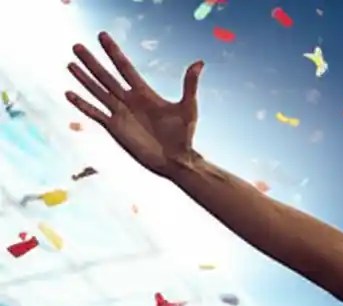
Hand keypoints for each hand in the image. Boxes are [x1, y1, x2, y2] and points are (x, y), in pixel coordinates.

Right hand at [65, 32, 204, 177]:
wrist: (175, 160)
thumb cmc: (184, 135)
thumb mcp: (188, 107)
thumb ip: (189, 84)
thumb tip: (200, 62)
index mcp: (145, 93)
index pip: (125, 67)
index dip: (114, 52)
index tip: (102, 36)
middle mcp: (129, 100)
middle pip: (106, 76)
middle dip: (92, 62)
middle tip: (77, 46)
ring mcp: (120, 113)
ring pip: (97, 91)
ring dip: (84, 78)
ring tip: (70, 64)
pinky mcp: (114, 127)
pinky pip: (94, 113)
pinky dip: (82, 104)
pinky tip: (69, 93)